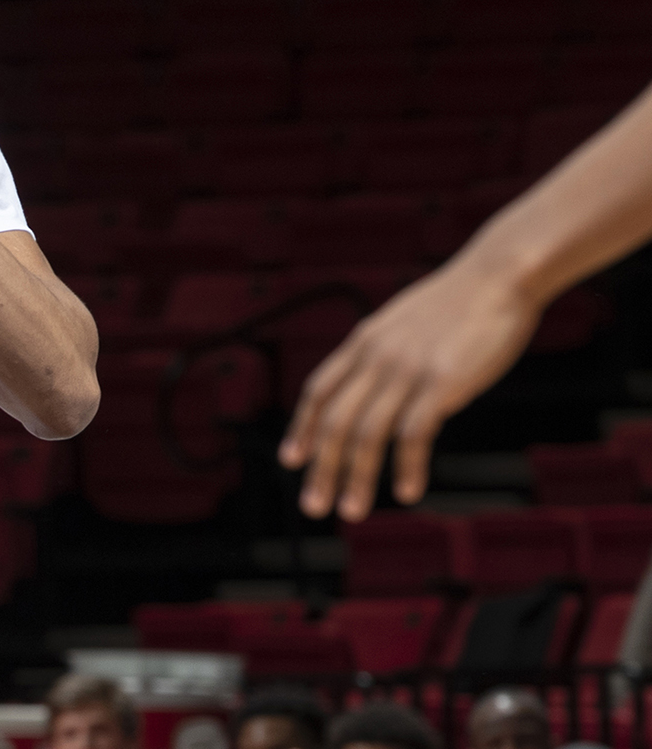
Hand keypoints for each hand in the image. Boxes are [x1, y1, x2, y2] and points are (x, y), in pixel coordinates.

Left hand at [278, 259, 542, 520]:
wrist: (498, 276)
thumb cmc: (458, 303)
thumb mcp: (403, 322)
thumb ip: (383, 353)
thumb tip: (375, 384)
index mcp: (363, 342)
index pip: (319, 391)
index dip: (302, 428)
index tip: (291, 461)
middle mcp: (376, 357)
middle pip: (335, 421)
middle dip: (321, 467)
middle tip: (313, 507)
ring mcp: (406, 370)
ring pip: (367, 434)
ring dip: (356, 478)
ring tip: (350, 512)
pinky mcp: (441, 382)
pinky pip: (414, 434)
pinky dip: (406, 467)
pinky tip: (406, 492)